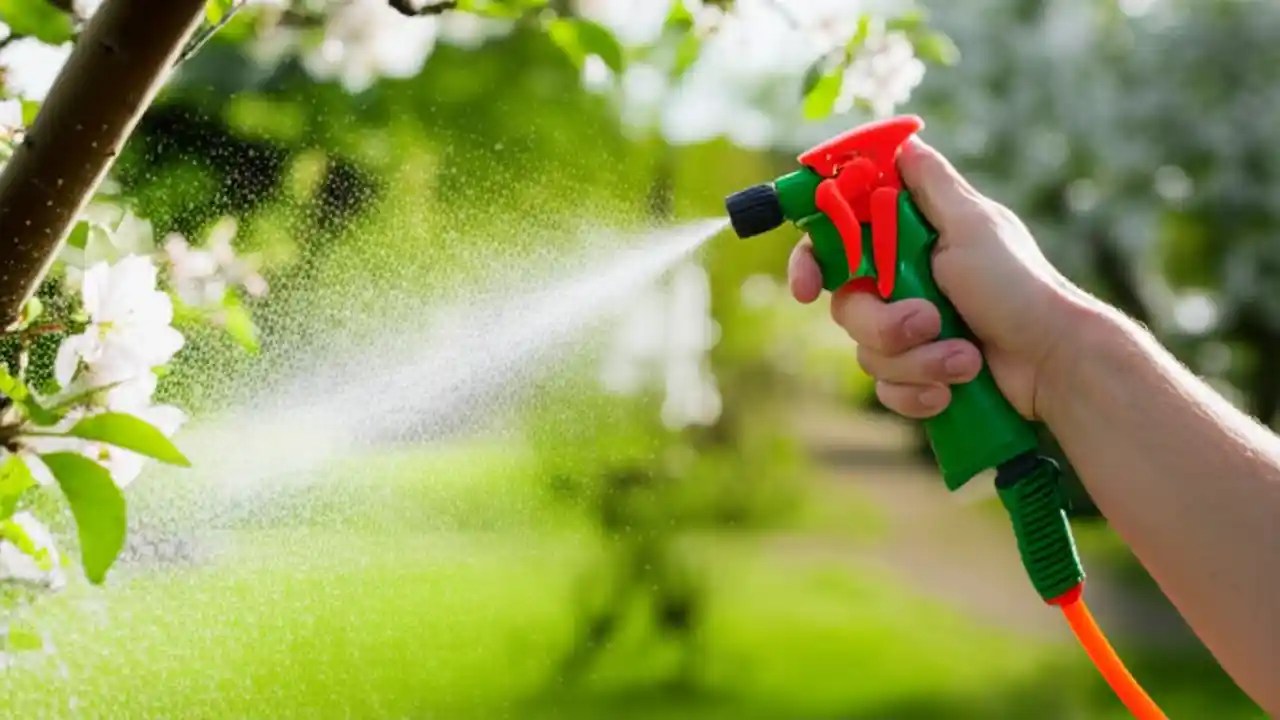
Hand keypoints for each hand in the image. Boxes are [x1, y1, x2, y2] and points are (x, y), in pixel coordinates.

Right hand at [788, 137, 1092, 419]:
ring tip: (964, 359)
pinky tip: (953, 390)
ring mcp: (911, 332)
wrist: (1053, 362)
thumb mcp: (973, 223)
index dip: (812, 261)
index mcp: (908, 242)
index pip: (836, 243)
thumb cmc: (1018, 287)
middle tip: (929, 321)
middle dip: (884, 323)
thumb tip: (901, 139)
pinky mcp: (921, 374)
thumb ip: (930, 183)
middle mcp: (903, 284)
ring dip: (916, 360)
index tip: (808, 287)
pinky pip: (889, 390)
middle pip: (847, 306)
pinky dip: (919, 392)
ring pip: (869, 353)